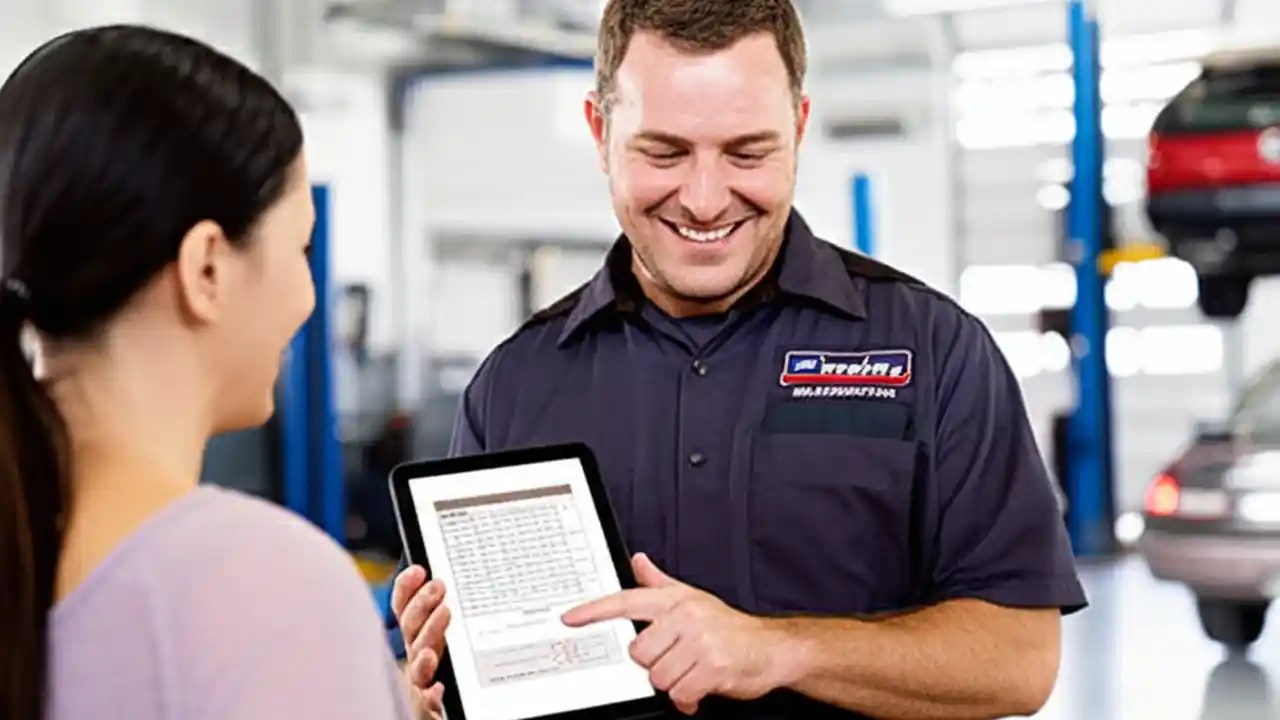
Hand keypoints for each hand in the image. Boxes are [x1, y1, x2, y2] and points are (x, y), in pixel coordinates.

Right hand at [391, 565, 450, 717]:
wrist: (439, 709)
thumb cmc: (448, 670)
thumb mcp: (447, 636)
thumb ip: (441, 612)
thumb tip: (438, 577)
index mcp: (417, 636)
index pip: (404, 609)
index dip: (406, 589)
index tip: (418, 570)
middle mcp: (415, 655)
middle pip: (411, 627)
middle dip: (422, 604)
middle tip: (438, 586)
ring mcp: (420, 679)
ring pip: (419, 655)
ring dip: (429, 633)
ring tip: (444, 614)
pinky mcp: (427, 705)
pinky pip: (426, 699)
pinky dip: (429, 693)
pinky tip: (437, 687)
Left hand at [561, 553, 788, 714]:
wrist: (770, 648)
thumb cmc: (728, 627)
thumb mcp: (693, 599)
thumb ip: (660, 584)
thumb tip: (639, 562)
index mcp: (676, 601)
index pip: (626, 601)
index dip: (594, 611)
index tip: (570, 618)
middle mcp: (686, 617)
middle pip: (639, 652)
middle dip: (655, 664)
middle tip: (677, 660)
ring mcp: (700, 642)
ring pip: (657, 677)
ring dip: (673, 684)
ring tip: (690, 673)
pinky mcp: (712, 667)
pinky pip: (680, 693)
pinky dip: (688, 699)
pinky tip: (699, 688)